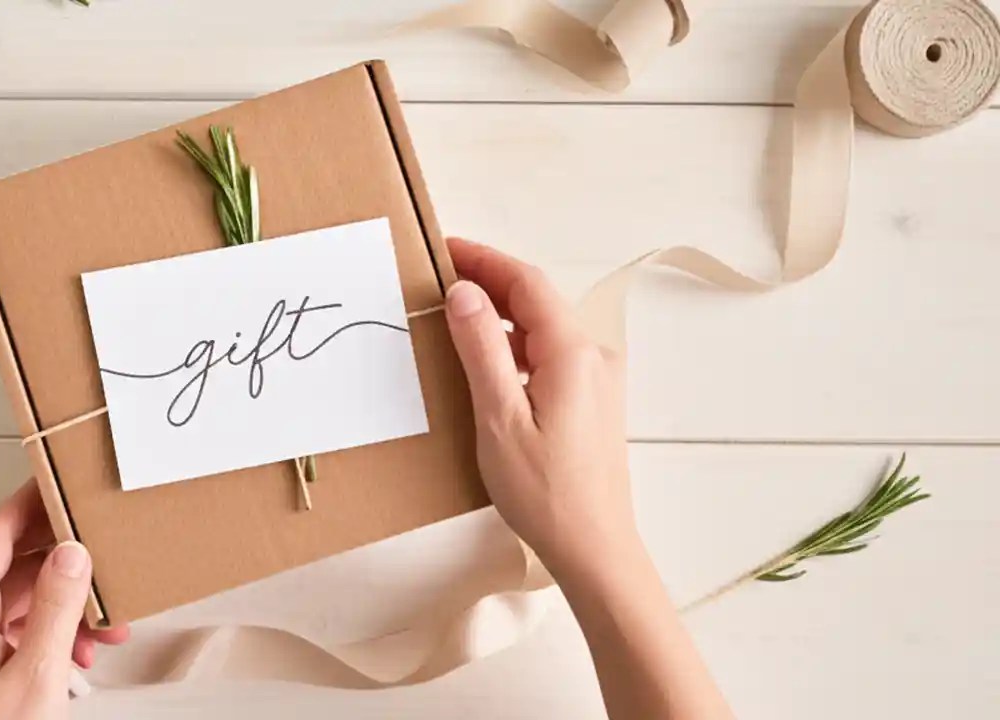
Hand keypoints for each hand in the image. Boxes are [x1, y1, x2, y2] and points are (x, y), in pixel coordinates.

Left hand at [0, 480, 128, 719]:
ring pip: (19, 600)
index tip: (61, 481)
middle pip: (10, 564)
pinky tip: (86, 651)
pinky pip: (17, 630)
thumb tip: (72, 551)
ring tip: (110, 619)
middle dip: (63, 561)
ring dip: (67, 603)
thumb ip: (56, 608)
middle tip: (103, 546)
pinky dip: (54, 632)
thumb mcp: (35, 676)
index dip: (28, 503)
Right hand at [443, 238, 635, 568]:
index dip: (484, 260)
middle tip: (440, 277)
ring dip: (502, 319)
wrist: (595, 549)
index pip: (526, 283)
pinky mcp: (595, 404)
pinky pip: (553, 358)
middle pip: (538, 302)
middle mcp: (595, 358)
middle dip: (490, 284)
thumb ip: (482, 349)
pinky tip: (489, 365)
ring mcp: (600, 381)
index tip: (444, 248)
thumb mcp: (499, 418)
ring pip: (545, 331)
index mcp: (573, 354)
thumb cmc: (545, 493)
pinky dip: (518, 349)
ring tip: (455, 319)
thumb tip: (465, 292)